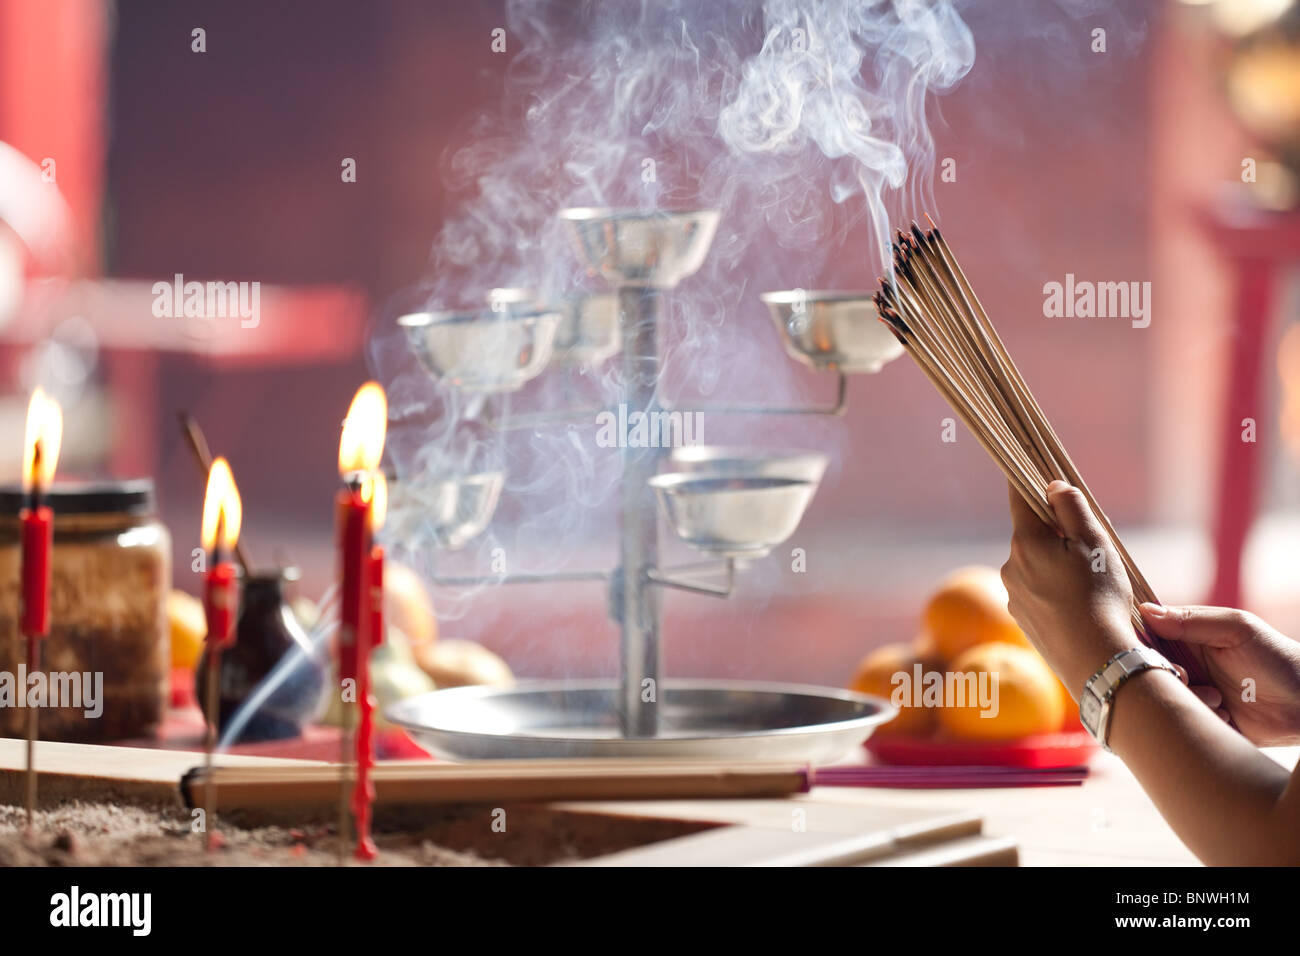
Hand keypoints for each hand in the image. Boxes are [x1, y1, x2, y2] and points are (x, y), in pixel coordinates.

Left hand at [1000, 480, 1138, 697]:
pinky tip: (1079, 605)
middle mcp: (1010, 566)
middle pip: (1031, 533)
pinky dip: (1055, 590)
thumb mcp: (1094, 543)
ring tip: (1090, 583)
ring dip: (1057, 563)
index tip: (1029, 466)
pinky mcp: (1023, 619)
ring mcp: (1013, 595)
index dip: (1027, 480)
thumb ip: (1071, 507)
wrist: (1096, 661)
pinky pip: (1038, 591)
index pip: (1019, 498)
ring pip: (1035, 564)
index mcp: (1025, 542)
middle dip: (1056, 532)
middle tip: (1091, 546)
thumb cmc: (1100, 597)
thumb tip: (1051, 486)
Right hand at [1139, 604, 1299, 745]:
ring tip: (1218, 701)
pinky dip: (1200, 721)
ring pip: (1164, 700)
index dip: (1142, 647)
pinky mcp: (1205, 721)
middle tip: (1188, 678)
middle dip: (1165, 677)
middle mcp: (1185, 664)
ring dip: (1188, 701)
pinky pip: (1183, 724)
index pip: (1145, 636)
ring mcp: (1194, 693)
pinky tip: (1224, 718)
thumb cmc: (1278, 658)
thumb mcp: (1237, 629)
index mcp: (1187, 637)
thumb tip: (1146, 611)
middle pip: (1148, 671)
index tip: (1157, 655)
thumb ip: (1192, 619)